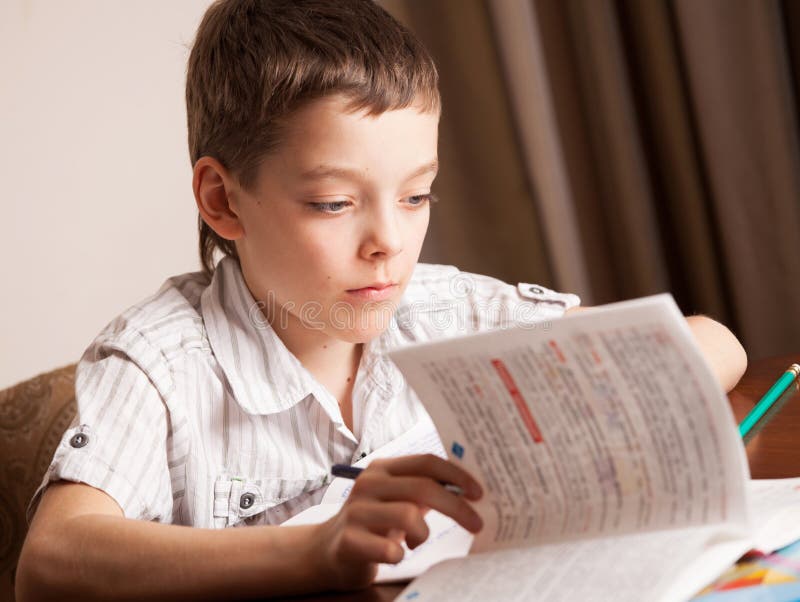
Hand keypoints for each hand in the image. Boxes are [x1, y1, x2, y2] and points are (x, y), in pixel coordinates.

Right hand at [313, 454, 483, 589]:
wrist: (327, 550)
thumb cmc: (373, 523)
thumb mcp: (398, 499)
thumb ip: (425, 490)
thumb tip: (468, 489)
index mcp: (383, 469)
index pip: (426, 462)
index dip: (456, 475)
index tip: (479, 493)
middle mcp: (369, 484)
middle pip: (423, 487)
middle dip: (456, 507)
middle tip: (477, 525)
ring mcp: (356, 511)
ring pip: (409, 515)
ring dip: (423, 534)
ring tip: (415, 542)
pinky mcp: (349, 539)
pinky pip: (390, 548)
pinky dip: (401, 554)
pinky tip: (396, 554)